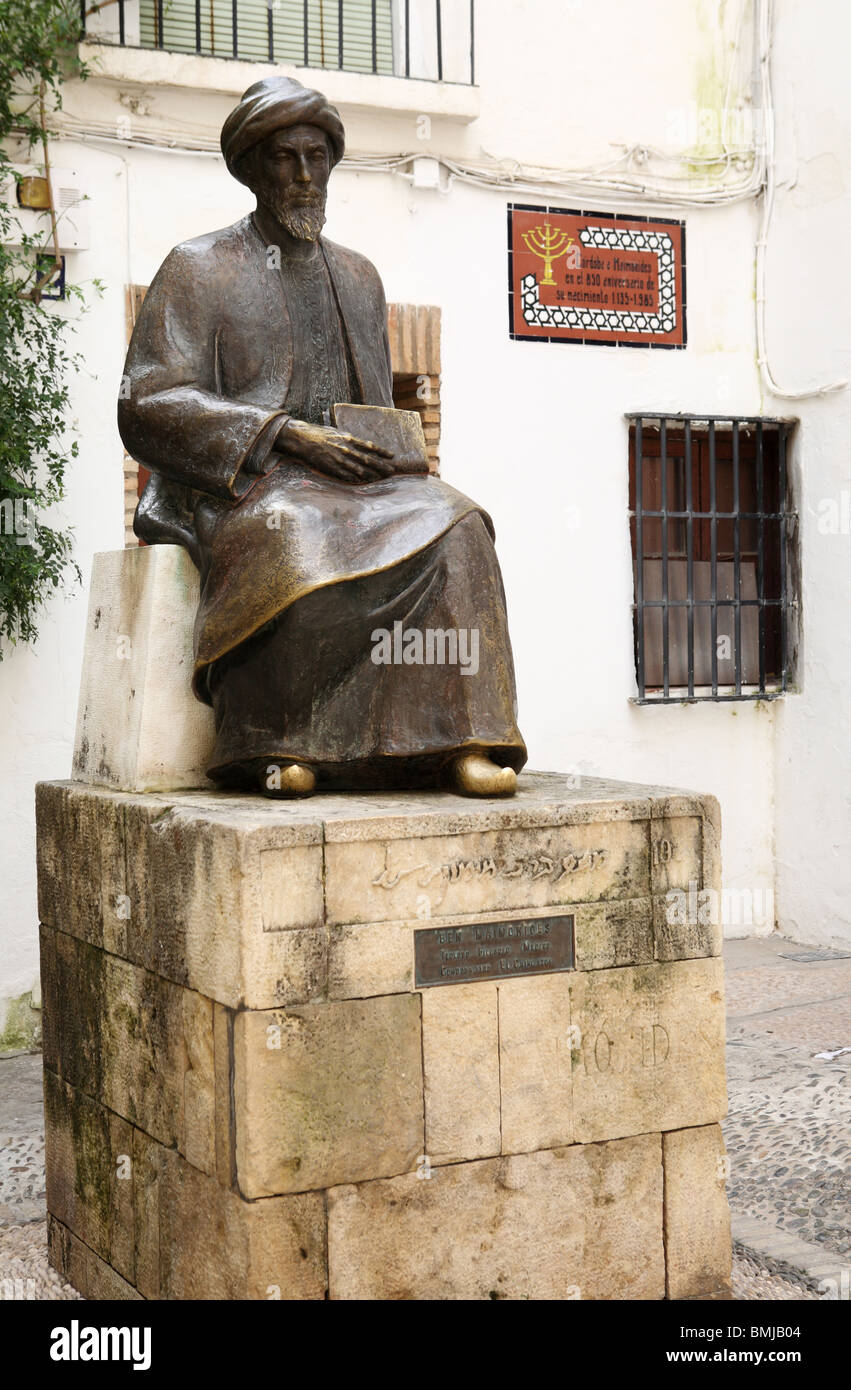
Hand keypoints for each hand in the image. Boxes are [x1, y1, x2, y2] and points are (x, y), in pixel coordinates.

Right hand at [277, 419, 394, 482]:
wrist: (301, 439)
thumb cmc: (318, 434)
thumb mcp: (336, 432)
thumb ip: (348, 439)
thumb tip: (360, 444)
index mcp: (348, 438)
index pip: (369, 446)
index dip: (382, 452)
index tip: (392, 456)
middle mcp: (346, 449)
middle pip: (368, 460)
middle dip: (381, 466)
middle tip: (392, 471)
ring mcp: (339, 460)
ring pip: (359, 470)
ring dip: (372, 475)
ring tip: (382, 478)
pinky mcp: (331, 468)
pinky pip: (347, 476)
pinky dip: (357, 479)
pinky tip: (365, 482)